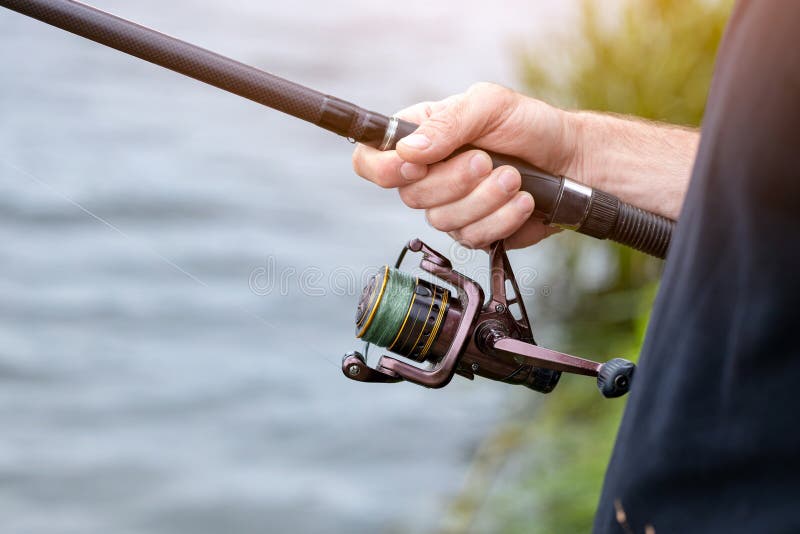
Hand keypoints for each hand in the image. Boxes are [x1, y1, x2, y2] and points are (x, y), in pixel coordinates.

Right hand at [352, 82, 580, 248]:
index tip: (417, 163)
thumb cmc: (529, 126)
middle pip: (409, 195)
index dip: (384, 168)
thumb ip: (447, 123)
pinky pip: (471, 238)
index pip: (370, 159)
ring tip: (514, 177)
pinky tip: (523, 200)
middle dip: (454, 180)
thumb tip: (408, 150)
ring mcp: (449, 207)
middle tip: (487, 160)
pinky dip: (502, 219)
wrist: (571, 161)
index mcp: (420, 138)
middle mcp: (427, 175)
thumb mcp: (489, 106)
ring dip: (484, 199)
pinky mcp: (474, 232)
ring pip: (441, 220)